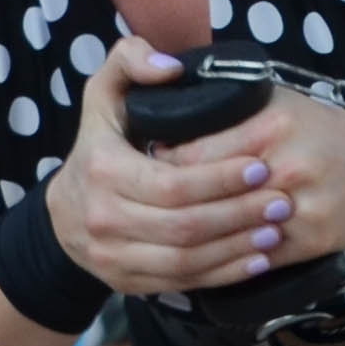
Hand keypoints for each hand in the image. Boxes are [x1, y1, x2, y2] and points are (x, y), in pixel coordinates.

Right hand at [54, 46, 344, 296]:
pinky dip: (224, 274)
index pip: (172, 183)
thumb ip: (129, 62)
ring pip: (187, 260)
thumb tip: (170, 67)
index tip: (261, 167)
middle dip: (239, 214)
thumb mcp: (103, 96)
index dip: (220, 179)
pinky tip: (258, 260)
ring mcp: (113, 255)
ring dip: (237, 247)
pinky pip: (183, 283)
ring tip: (277, 230)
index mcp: (103, 170)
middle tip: (282, 201)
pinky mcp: (127, 282)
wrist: (62, 214)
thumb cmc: (98, 147)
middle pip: (185, 225)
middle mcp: (103, 218)